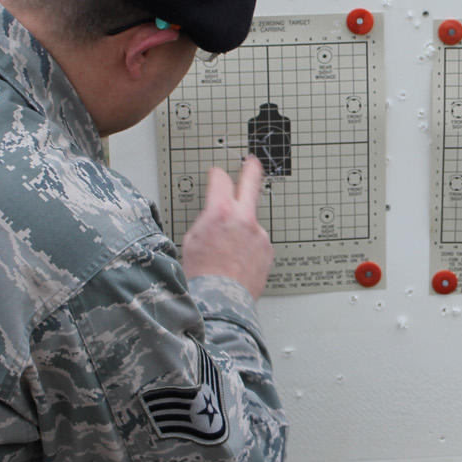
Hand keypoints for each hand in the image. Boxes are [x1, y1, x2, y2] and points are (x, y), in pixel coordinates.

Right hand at [181, 155, 272, 297]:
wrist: (222, 298)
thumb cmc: (203, 273)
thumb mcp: (193, 239)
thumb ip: (208, 220)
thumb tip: (214, 216)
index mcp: (220, 212)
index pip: (221, 180)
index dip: (218, 176)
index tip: (218, 174)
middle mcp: (244, 219)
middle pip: (250, 184)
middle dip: (251, 170)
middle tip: (253, 163)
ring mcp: (259, 234)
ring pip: (250, 223)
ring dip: (242, 231)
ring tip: (228, 253)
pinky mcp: (268, 249)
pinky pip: (257, 242)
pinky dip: (249, 248)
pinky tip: (237, 262)